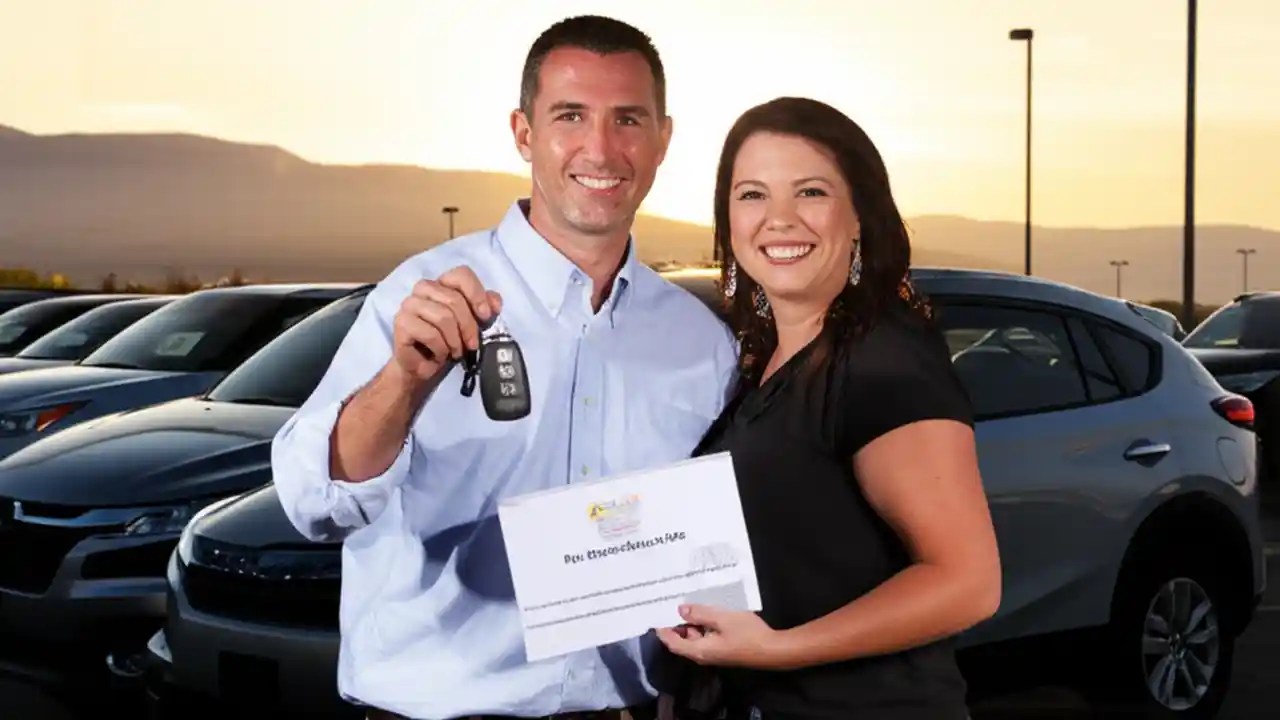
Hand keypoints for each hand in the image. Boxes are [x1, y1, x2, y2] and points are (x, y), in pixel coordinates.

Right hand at [391, 265, 502, 381]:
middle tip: (472, 345)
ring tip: (455, 352)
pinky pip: (429, 333)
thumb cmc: (448, 342)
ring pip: (443, 317)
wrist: (424, 367)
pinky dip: (440, 349)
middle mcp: (424, 289)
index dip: (477, 294)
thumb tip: (495, 303)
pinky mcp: (401, 323)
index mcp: (442, 284)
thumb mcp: (472, 325)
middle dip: (469, 326)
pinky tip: (439, 355)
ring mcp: (410, 304)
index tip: (485, 316)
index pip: (461, 274)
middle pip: (454, 299)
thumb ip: (485, 308)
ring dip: (455, 340)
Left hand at [655, 604, 786, 668]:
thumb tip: (680, 611)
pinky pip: (705, 638)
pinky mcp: (723, 650)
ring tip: (686, 604)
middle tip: (668, 605)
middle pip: (682, 642)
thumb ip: (700, 614)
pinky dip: (701, 627)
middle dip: (675, 625)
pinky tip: (705, 612)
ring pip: (695, 639)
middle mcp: (703, 655)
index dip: (663, 632)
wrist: (772, 650)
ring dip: (690, 624)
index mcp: (699, 650)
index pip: (673, 643)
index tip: (655, 616)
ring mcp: (714, 654)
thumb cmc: (746, 633)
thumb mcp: (721, 619)